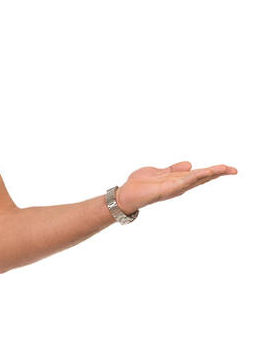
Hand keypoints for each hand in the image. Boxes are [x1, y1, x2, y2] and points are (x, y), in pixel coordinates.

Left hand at [116, 160, 237, 214]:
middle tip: (234, 170)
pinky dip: (193, 177)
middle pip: (203, 178)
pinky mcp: (166, 190)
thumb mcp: (160, 172)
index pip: (200, 175)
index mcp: (178, 180)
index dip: (215, 171)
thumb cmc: (141, 184)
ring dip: (210, 174)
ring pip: (196, 179)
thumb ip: (174, 169)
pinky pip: (182, 182)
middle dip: (218, 173)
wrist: (126, 194)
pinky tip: (203, 172)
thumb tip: (190, 164)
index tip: (229, 168)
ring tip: (225, 169)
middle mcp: (179, 186)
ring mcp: (174, 188)